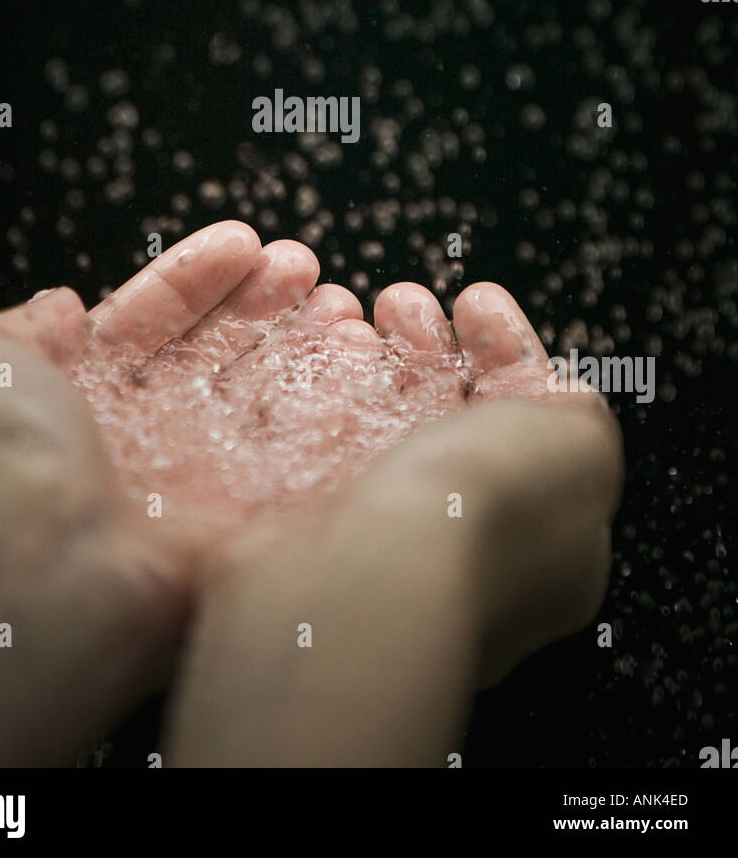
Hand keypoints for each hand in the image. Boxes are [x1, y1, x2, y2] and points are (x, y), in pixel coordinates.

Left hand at [0, 221, 359, 763]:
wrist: (40, 560)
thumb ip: (11, 326)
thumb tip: (57, 308)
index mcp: (75, 401)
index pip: (146, 322)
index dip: (195, 279)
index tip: (244, 241)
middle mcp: (138, 442)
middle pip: (214, 355)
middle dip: (262, 304)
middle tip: (304, 266)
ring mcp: (196, 483)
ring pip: (263, 399)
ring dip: (305, 345)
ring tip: (342, 304)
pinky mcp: (247, 521)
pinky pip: (302, 455)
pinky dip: (335, 409)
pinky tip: (359, 357)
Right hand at [163, 282, 623, 766]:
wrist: (358, 578)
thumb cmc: (479, 515)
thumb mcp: (578, 447)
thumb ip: (579, 416)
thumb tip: (559, 398)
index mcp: (541, 548)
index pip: (526, 432)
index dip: (505, 356)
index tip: (476, 302)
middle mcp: (455, 552)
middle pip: (444, 423)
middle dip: (428, 349)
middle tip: (403, 302)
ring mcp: (372, 547)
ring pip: (372, 431)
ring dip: (366, 362)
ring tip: (348, 311)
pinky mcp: (302, 536)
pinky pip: (310, 446)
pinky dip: (313, 390)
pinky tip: (314, 349)